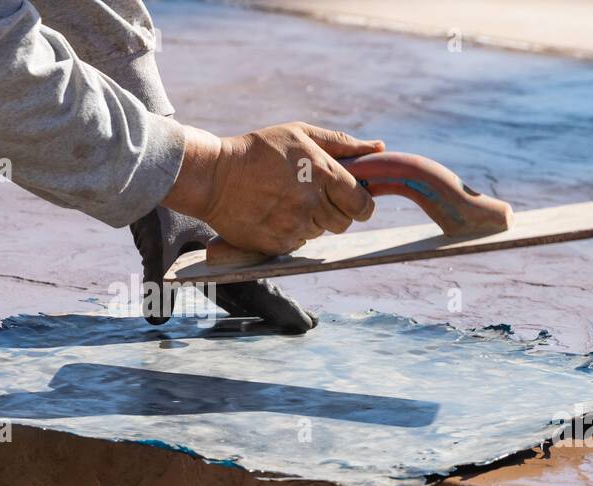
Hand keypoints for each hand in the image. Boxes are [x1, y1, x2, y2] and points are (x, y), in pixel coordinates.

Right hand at [164, 122, 383, 255]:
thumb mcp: (300, 135)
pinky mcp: (279, 243)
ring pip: (321, 232)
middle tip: (309, 194)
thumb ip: (342, 144)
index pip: (363, 206)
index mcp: (323, 174)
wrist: (214, 176)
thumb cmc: (260, 150)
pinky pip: (299, 244)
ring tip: (285, 200)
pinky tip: (273, 213)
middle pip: (343, 222)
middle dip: (333, 210)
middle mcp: (312, 203)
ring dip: (310, 220)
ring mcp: (295, 226)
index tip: (349, 199)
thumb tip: (379, 148)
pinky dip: (290, 232)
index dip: (359, 204)